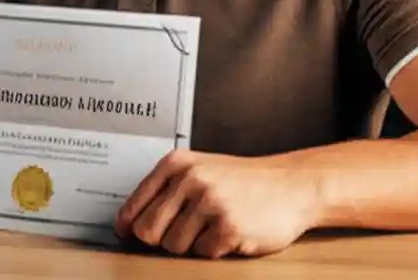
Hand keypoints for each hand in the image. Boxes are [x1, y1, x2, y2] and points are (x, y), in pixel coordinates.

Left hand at [115, 149, 320, 258]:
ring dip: (192, 244)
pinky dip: (215, 249)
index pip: (132, 207)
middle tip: (185, 230)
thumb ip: (163, 192)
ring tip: (212, 226)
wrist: (292, 185)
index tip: (130, 235)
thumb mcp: (199, 171)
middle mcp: (190, 179)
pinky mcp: (228, 226)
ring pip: (173, 246)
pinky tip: (230, 231)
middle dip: (163, 239)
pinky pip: (202, 254)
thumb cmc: (243, 181)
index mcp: (176, 164)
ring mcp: (210, 202)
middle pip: (148, 231)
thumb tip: (125, 226)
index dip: (130, 227)